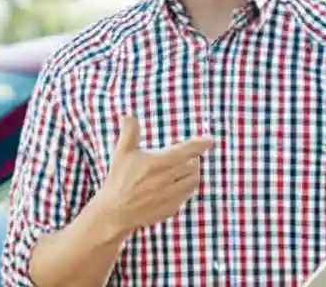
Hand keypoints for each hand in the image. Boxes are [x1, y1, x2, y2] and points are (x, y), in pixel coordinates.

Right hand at [93, 114, 215, 237]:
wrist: (115, 211)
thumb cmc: (118, 180)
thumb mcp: (122, 153)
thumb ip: (129, 132)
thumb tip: (127, 114)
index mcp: (158, 162)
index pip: (186, 151)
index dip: (200, 144)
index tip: (210, 140)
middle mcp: (167, 179)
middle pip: (193, 166)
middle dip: (192, 160)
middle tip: (186, 157)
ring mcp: (170, 195)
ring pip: (193, 181)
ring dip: (191, 174)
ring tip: (183, 171)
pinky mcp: (171, 208)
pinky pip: (186, 196)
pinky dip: (185, 189)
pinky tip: (175, 186)